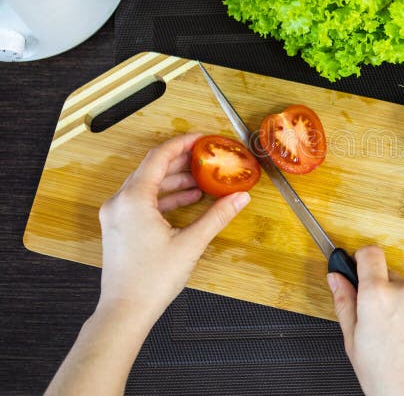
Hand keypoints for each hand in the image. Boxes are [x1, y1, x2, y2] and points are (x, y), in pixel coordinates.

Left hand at [97, 134, 250, 324]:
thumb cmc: (151, 280)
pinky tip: (187, 201)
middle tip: (206, 157)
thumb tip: (240, 197)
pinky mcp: (119, 227)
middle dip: (181, 161)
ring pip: (147, 185)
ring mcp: (117, 215)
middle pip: (152, 168)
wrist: (125, 311)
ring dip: (175, 180)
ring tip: (202, 181)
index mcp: (133, 199)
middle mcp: (120, 202)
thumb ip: (217, 215)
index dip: (183, 143)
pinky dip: (165, 197)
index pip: (159, 157)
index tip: (203, 138)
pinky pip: (142, 200)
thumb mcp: (191, 243)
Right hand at [328, 246, 403, 395]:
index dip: (362, 258)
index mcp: (377, 295)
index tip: (359, 266)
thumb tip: (336, 279)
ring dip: (403, 309)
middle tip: (377, 324)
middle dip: (382, 294)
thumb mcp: (353, 342)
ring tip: (398, 340)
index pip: (370, 253)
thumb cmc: (388, 379)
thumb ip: (344, 303)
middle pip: (390, 277)